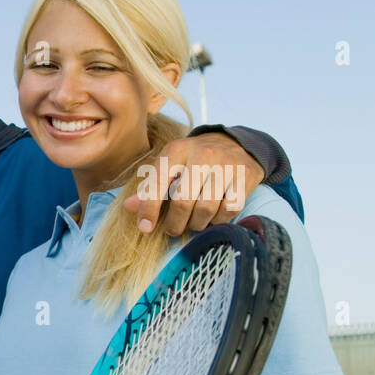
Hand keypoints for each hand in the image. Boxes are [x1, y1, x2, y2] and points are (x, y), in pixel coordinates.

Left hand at [122, 132, 264, 235]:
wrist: (234, 144)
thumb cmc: (193, 161)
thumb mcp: (169, 166)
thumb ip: (150, 187)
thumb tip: (128, 207)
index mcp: (177, 150)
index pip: (158, 183)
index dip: (149, 209)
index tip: (145, 228)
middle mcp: (202, 154)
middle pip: (183, 201)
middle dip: (175, 223)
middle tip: (172, 230)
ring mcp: (226, 164)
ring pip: (206, 208)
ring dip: (196, 223)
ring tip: (192, 223)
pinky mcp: (246, 175)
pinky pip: (229, 209)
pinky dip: (218, 219)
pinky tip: (213, 216)